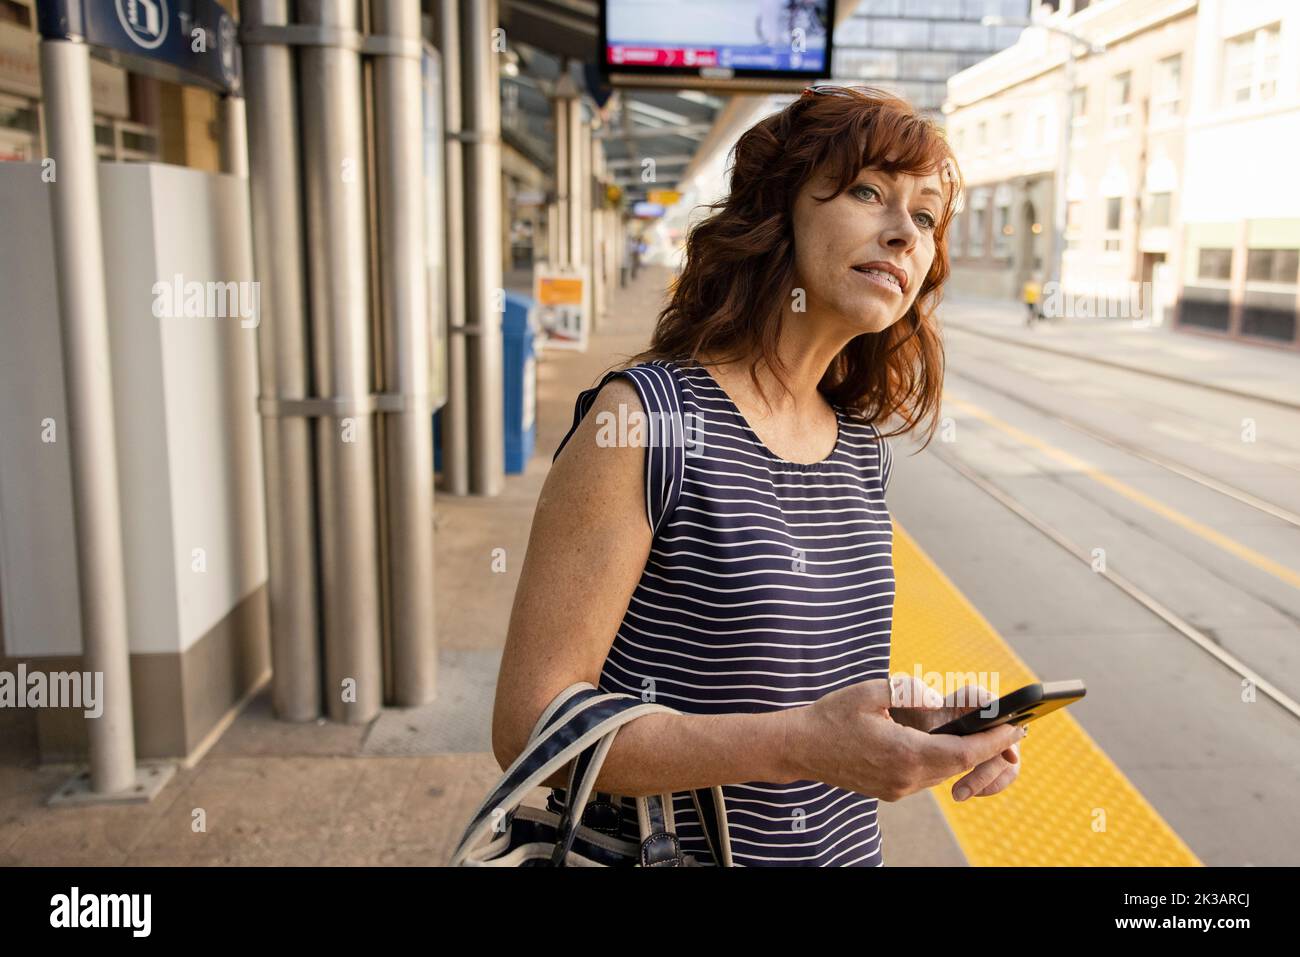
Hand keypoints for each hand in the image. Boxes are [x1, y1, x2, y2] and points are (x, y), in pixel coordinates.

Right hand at [783, 677, 1025, 802]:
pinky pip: (927, 775)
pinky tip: (946, 742)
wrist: (800, 748)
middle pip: (959, 765)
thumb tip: (941, 700)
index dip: (993, 742)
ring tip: (982, 732)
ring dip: (964, 754)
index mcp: (904, 754)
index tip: (1016, 729)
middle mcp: (905, 778)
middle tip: (1009, 727)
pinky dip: (943, 759)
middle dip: (986, 747)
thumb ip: (910, 692)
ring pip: (944, 772)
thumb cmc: (832, 716)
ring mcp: (898, 788)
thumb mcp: (870, 692)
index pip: (963, 753)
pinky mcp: (891, 791)